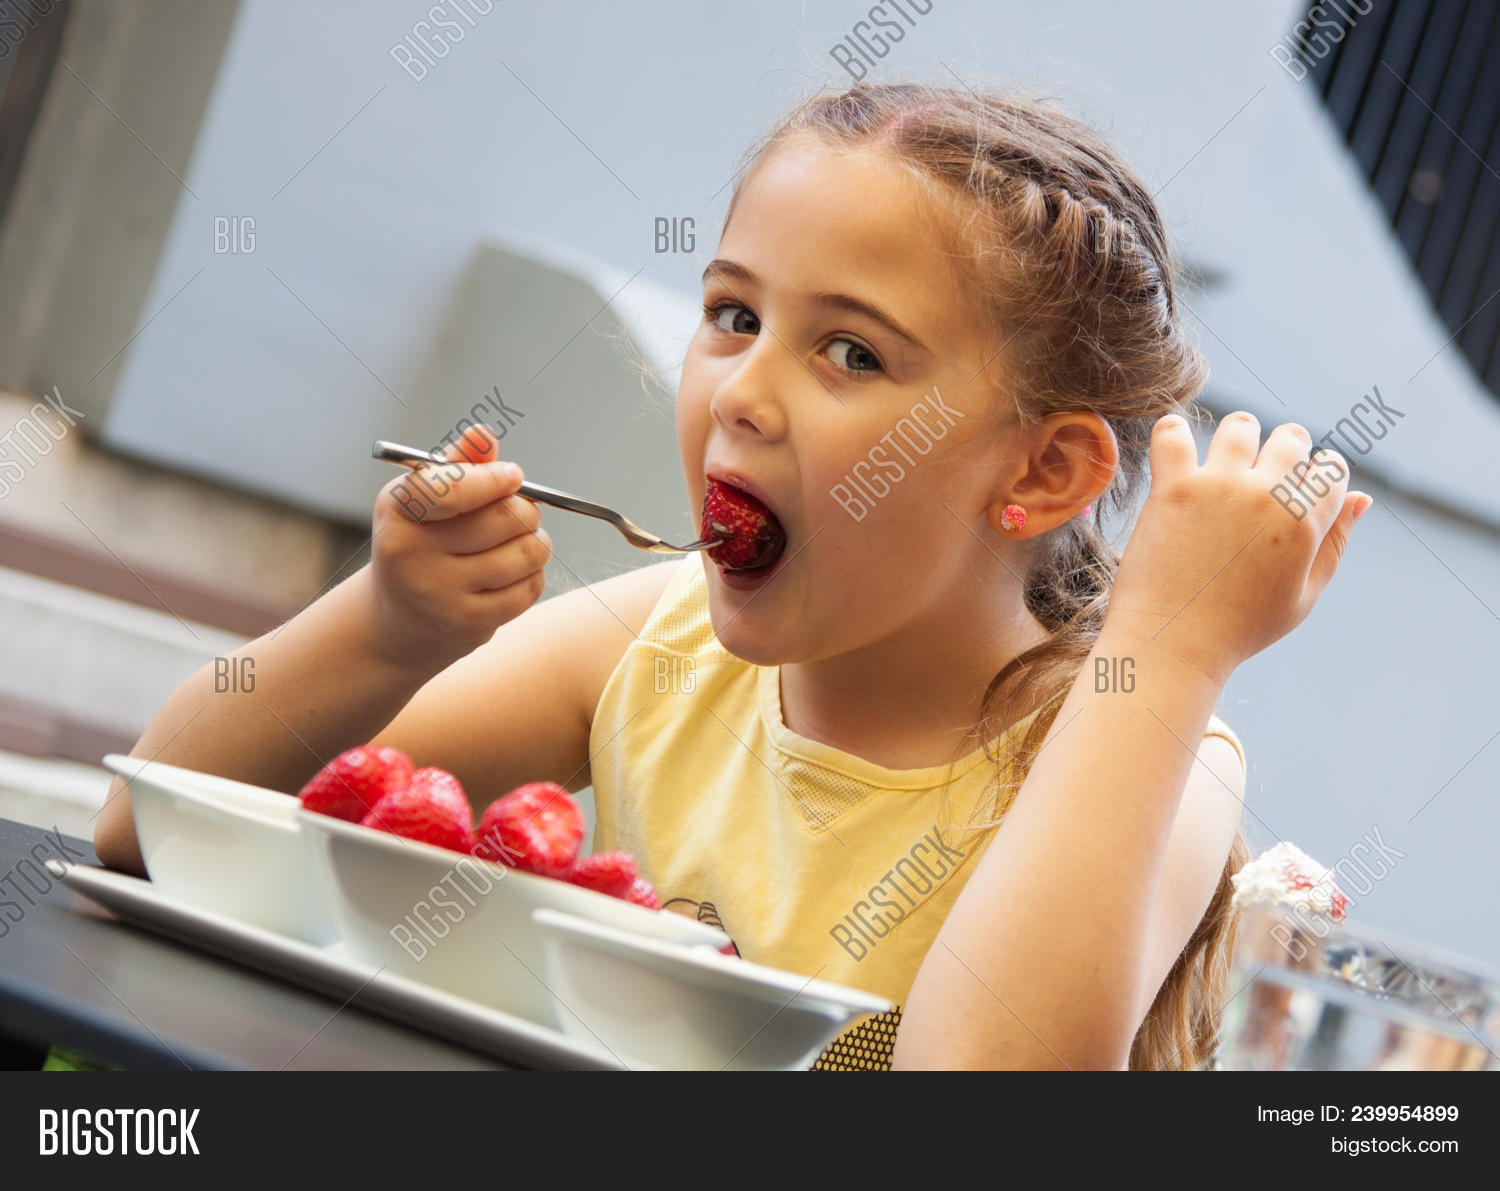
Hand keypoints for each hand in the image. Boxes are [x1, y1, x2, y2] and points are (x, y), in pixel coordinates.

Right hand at [368, 425, 550, 669]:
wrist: (398, 619)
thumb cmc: (419, 543)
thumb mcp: (424, 499)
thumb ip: (457, 465)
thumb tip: (482, 435)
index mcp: (399, 510)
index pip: (452, 487)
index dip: (494, 479)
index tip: (513, 476)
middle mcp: (412, 554)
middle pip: (506, 518)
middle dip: (526, 510)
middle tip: (521, 511)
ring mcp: (440, 593)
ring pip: (526, 553)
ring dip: (536, 542)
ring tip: (521, 541)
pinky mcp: (468, 624)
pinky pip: (529, 588)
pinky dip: (533, 575)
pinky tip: (513, 573)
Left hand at [1103, 411, 1371, 685]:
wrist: (1173, 646)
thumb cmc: (1239, 628)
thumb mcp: (1303, 595)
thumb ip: (1335, 543)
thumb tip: (1361, 498)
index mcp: (1306, 524)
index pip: (1331, 469)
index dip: (1318, 476)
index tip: (1297, 491)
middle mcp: (1267, 496)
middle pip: (1291, 437)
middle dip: (1285, 448)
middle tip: (1263, 473)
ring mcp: (1219, 487)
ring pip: (1240, 425)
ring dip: (1238, 434)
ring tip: (1226, 458)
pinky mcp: (1173, 488)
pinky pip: (1173, 434)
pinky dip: (1174, 432)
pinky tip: (1178, 449)